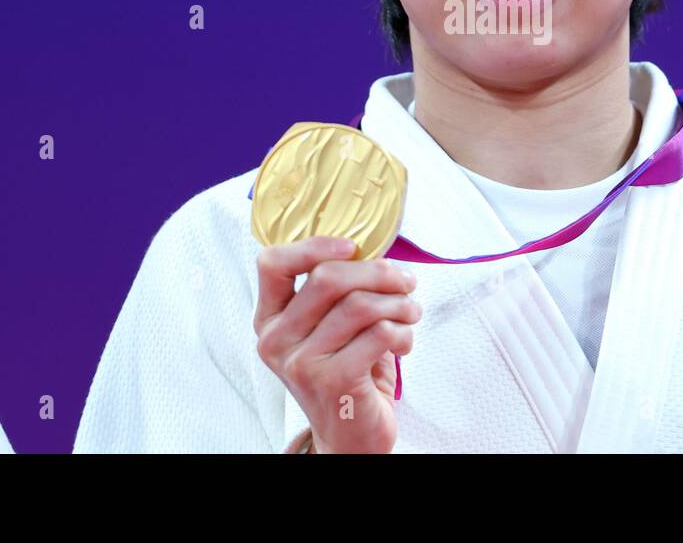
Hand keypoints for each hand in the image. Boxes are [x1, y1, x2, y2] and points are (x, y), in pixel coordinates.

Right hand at [253, 236, 420, 453]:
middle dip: (378, 272)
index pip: (273, 264)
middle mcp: (277, 340)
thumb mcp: (329, 330)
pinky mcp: (332, 381)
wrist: (351, 437)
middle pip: (328, 278)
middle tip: (406, 281)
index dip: (314, 246)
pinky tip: (404, 342)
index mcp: (271, 319)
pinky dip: (402, 332)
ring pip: (360, 305)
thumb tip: (374, 250)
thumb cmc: (346, 373)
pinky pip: (379, 334)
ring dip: (399, 303)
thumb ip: (337, 293)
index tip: (353, 247)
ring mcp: (301, 362)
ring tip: (411, 312)